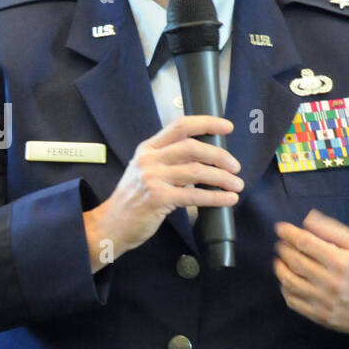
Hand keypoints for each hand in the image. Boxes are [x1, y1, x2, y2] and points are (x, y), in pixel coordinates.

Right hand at [84, 115, 240, 270]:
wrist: (112, 224)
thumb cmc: (134, 199)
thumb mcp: (147, 171)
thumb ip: (170, 161)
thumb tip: (207, 160)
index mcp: (148, 148)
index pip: (180, 126)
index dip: (206, 123)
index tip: (227, 127)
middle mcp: (149, 159)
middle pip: (192, 147)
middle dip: (220, 156)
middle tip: (235, 166)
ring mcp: (152, 178)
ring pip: (196, 171)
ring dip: (222, 178)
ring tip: (236, 184)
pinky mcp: (157, 198)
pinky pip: (194, 195)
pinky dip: (215, 197)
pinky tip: (228, 199)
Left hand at [273, 209, 348, 348]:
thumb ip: (335, 231)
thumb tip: (308, 219)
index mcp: (342, 262)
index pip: (305, 243)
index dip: (289, 233)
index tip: (281, 228)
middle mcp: (331, 283)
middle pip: (294, 261)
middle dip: (283, 248)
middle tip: (281, 243)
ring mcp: (324, 302)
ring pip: (289, 281)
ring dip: (279, 267)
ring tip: (280, 260)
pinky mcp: (321, 317)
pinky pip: (292, 301)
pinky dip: (285, 288)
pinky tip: (287, 280)